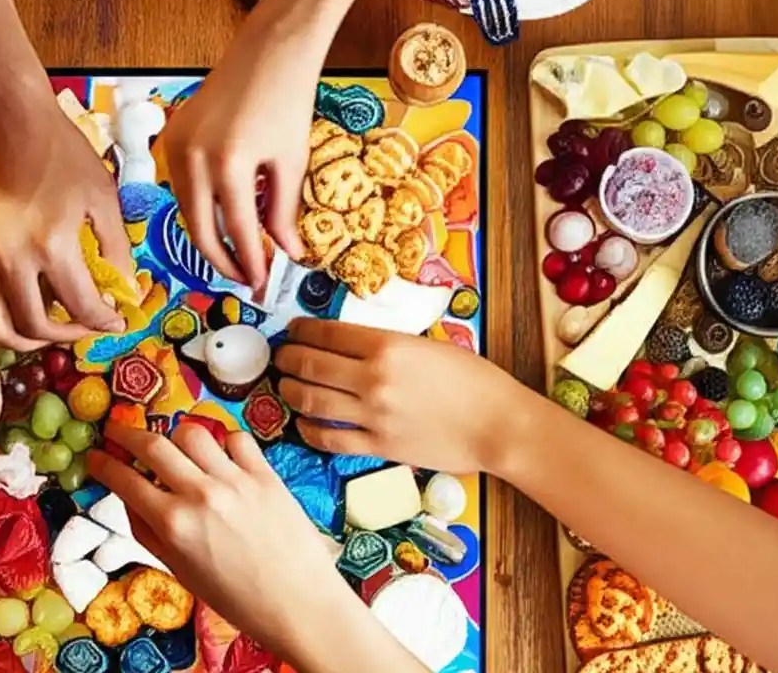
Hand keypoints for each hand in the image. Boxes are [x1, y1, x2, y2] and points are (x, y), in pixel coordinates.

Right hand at [0, 101, 132, 350]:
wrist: (2, 111)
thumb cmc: (58, 148)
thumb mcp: (102, 195)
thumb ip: (116, 250)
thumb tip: (125, 291)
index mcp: (50, 243)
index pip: (81, 308)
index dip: (103, 321)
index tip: (113, 321)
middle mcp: (7, 256)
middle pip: (33, 326)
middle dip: (65, 336)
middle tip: (83, 327)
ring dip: (23, 336)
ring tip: (47, 327)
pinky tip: (20, 297)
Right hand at [86, 422, 353, 661]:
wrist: (299, 603)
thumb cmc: (237, 598)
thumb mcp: (181, 572)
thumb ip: (149, 532)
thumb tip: (128, 497)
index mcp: (174, 525)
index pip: (124, 479)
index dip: (103, 463)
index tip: (95, 456)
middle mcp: (201, 495)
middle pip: (152, 443)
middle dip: (126, 432)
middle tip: (117, 431)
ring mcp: (236, 480)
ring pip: (193, 431)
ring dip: (176, 435)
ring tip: (175, 446)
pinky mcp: (266, 475)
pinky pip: (236, 439)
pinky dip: (223, 443)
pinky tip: (221, 458)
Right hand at [163, 20, 316, 287]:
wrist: (268, 52)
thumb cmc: (287, 100)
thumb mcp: (291, 161)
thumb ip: (283, 212)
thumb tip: (286, 254)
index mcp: (230, 165)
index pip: (239, 232)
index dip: (251, 263)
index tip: (261, 284)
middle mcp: (194, 158)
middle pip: (200, 231)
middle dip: (222, 261)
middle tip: (244, 278)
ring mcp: (175, 146)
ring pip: (187, 211)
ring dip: (210, 236)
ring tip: (236, 253)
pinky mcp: (170, 137)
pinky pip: (181, 187)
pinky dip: (200, 208)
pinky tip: (221, 218)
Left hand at [275, 318, 527, 473]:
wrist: (498, 424)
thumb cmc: (473, 380)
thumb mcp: (427, 345)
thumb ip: (387, 344)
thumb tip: (350, 345)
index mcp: (387, 346)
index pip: (327, 333)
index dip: (302, 331)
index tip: (293, 330)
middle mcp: (373, 379)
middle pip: (310, 365)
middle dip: (287, 359)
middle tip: (279, 357)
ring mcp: (373, 415)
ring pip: (312, 401)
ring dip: (290, 392)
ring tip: (284, 386)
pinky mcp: (378, 446)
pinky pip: (329, 438)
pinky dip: (309, 429)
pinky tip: (303, 423)